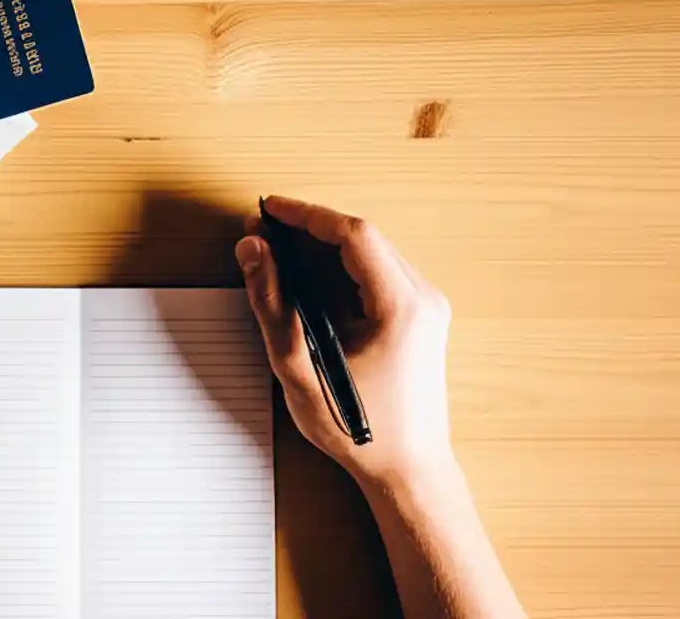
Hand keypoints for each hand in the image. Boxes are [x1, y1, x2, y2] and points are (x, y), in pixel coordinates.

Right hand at [235, 196, 455, 487]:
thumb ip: (271, 303)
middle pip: (363, 239)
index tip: (269, 209)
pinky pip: (376, 275)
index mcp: (402, 306)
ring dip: (323, 248)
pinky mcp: (419, 319)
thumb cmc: (361, 428)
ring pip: (370, 254)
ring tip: (277, 252)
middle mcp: (422, 299)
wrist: (408, 469)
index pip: (354, 235)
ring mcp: (425, 308)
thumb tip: (254, 252)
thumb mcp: (300, 366)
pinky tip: (307, 279)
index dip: (307, 215)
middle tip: (263, 231)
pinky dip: (339, 268)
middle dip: (309, 229)